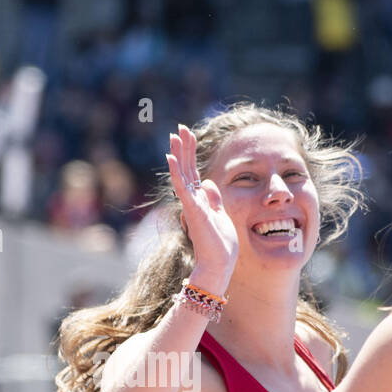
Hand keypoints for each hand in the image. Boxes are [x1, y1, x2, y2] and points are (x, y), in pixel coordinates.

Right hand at [166, 124, 238, 286]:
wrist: (219, 264)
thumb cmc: (220, 244)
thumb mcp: (220, 214)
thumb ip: (213, 198)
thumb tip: (208, 182)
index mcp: (199, 200)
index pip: (192, 171)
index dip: (190, 153)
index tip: (188, 135)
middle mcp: (192, 200)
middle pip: (186, 168)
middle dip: (184, 147)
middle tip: (179, 128)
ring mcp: (191, 204)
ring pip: (182, 174)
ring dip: (178, 154)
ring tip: (174, 136)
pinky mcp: (192, 210)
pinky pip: (182, 188)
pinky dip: (176, 172)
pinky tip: (171, 158)